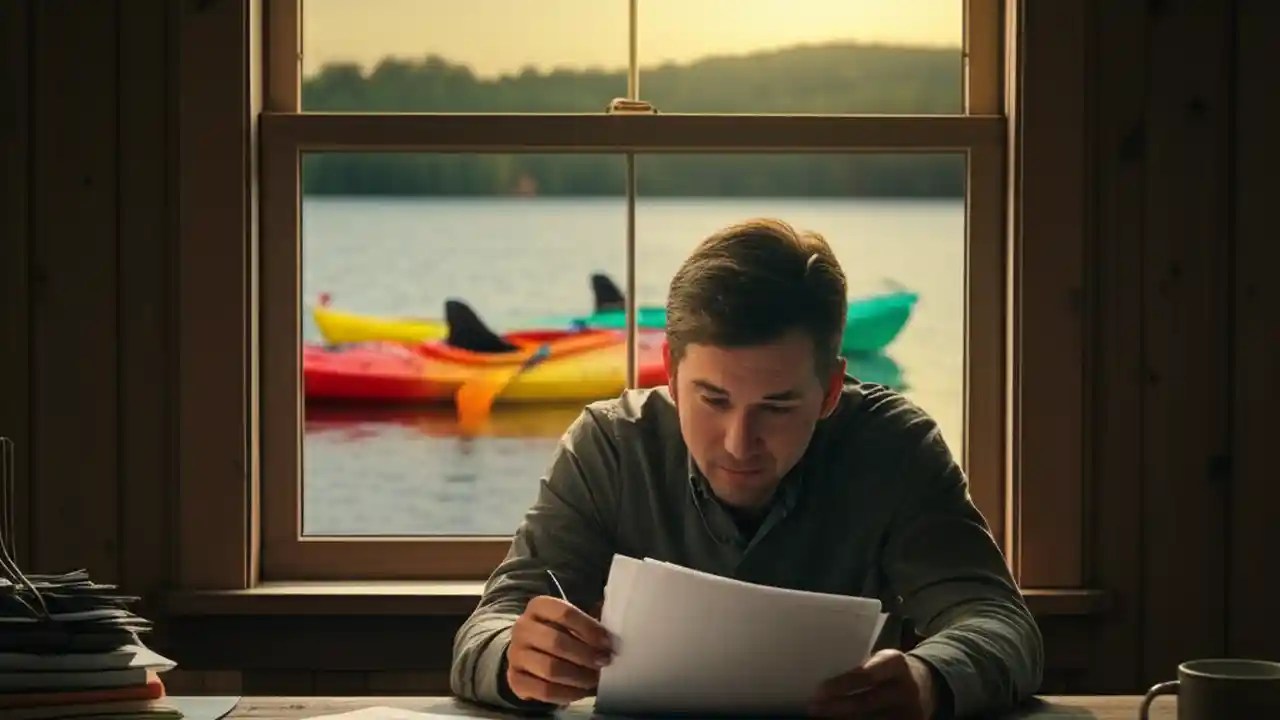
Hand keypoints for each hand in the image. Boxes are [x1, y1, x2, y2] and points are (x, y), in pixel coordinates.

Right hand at [506, 595, 614, 704]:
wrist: (529, 653)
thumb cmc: (558, 632)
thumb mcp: (571, 621)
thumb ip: (590, 623)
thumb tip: (614, 632)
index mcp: (538, 606)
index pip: (564, 612)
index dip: (589, 628)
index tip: (608, 642)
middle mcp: (522, 628)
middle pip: (556, 642)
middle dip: (586, 654)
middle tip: (605, 661)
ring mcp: (515, 654)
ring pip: (550, 668)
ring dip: (579, 676)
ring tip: (595, 679)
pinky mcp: (515, 679)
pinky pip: (544, 690)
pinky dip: (567, 693)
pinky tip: (581, 691)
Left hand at [808, 649, 936, 718]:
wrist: (926, 685)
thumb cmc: (889, 672)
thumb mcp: (880, 661)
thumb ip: (859, 670)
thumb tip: (822, 685)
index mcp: (896, 663)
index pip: (867, 674)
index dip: (842, 684)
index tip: (818, 691)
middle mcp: (906, 688)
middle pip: (866, 702)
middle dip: (836, 707)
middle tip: (813, 707)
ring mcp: (911, 711)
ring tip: (823, 718)